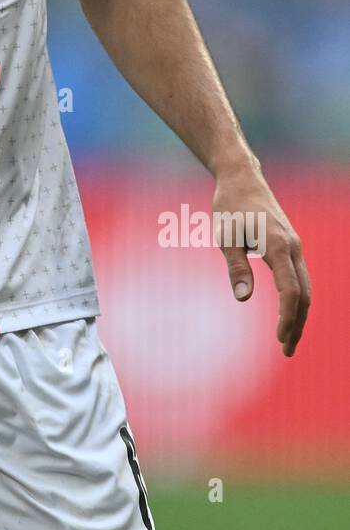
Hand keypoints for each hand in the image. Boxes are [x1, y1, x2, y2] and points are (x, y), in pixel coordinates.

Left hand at [212, 165, 310, 356]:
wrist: (241, 178)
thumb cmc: (229, 206)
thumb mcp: (225, 236)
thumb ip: (236, 267)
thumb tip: (243, 298)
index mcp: (277, 246)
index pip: (290, 290)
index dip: (286, 316)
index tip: (278, 338)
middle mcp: (291, 246)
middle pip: (304, 294)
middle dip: (297, 324)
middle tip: (286, 351)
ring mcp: (293, 245)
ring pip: (304, 287)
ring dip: (299, 314)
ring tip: (287, 339)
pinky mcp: (289, 245)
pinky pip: (299, 277)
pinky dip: (297, 299)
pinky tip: (287, 313)